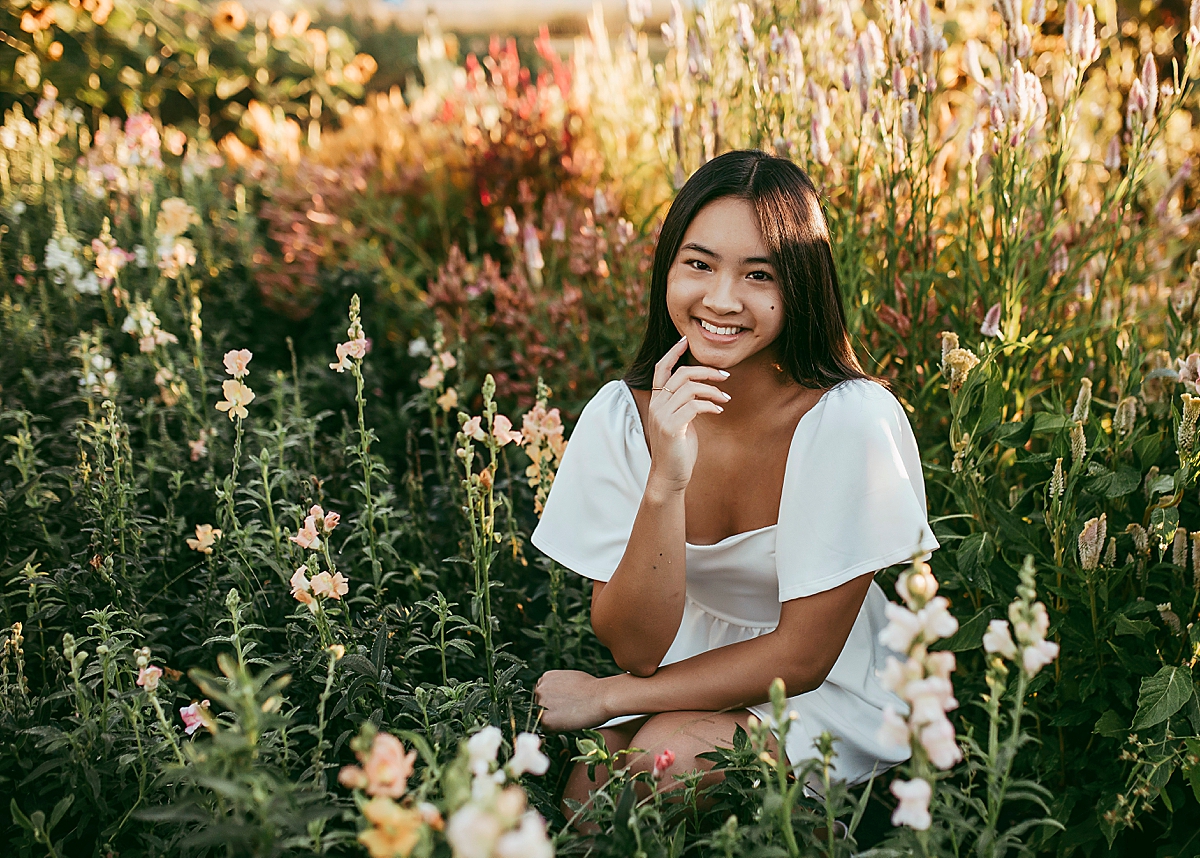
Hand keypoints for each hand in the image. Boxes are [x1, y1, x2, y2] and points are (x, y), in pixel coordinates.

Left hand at [535, 670, 611, 731]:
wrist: (602, 697)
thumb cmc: (593, 688)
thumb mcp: (571, 678)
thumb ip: (559, 685)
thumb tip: (558, 695)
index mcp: (545, 678)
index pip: (542, 694)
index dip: (553, 702)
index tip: (562, 705)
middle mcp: (540, 689)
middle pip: (540, 706)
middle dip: (551, 711)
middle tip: (568, 713)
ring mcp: (541, 704)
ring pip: (543, 718)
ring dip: (554, 720)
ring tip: (571, 717)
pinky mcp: (545, 719)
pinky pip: (547, 729)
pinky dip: (556, 730)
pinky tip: (569, 723)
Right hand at [647, 336, 729, 491]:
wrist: (670, 476)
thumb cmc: (679, 450)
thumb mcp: (682, 421)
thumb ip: (686, 404)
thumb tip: (703, 390)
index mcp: (657, 401)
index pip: (661, 369)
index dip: (673, 353)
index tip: (685, 340)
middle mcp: (656, 405)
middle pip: (681, 374)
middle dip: (706, 371)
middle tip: (725, 376)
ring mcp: (662, 416)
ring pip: (690, 388)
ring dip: (713, 391)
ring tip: (725, 399)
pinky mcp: (672, 427)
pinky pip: (695, 406)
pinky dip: (710, 405)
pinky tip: (718, 411)